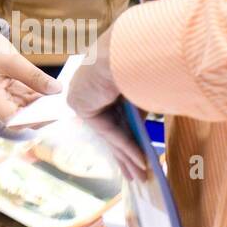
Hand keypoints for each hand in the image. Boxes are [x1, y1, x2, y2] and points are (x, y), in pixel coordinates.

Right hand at [0, 32, 59, 119]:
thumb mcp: (11, 60)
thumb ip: (33, 75)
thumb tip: (57, 89)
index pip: (13, 119)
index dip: (33, 119)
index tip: (53, 113)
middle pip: (21, 119)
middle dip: (42, 114)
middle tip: (62, 107)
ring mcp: (1, 102)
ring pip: (26, 111)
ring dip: (42, 107)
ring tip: (60, 100)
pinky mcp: (7, 96)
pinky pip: (25, 102)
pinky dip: (38, 99)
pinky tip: (51, 93)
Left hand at [66, 32, 148, 181]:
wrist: (128, 50)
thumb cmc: (142, 61)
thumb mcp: (143, 93)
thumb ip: (140, 113)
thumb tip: (144, 137)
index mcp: (104, 79)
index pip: (116, 114)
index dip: (128, 137)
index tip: (139, 154)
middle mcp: (90, 88)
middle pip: (112, 129)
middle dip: (126, 155)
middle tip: (137, 174)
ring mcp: (83, 97)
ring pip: (111, 134)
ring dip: (128, 157)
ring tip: (140, 177)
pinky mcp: (82, 106)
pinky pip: (109, 132)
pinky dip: (127, 147)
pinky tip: (141, 163)